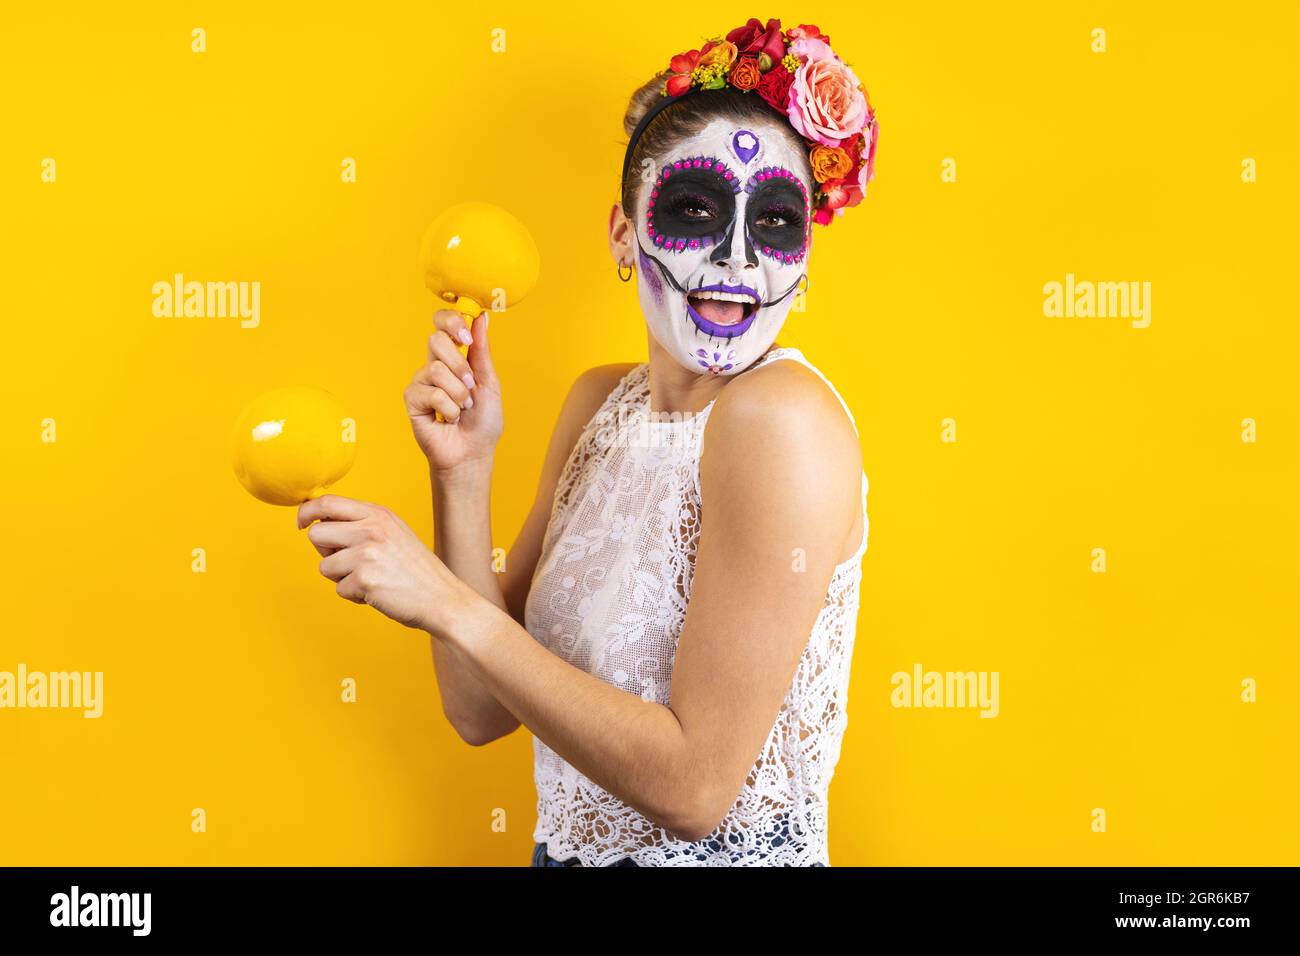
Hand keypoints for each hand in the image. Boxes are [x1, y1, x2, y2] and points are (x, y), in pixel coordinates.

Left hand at [298, 494, 470, 632]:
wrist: (442, 598)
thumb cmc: (415, 570)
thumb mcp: (393, 533)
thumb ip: (361, 523)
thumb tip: (317, 522)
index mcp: (378, 514)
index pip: (327, 502)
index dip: (307, 511)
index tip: (302, 523)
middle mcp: (372, 529)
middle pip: (317, 533)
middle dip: (324, 551)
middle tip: (347, 562)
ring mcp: (368, 553)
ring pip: (324, 565)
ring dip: (341, 577)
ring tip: (369, 579)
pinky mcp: (365, 579)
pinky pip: (339, 589)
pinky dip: (354, 595)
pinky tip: (377, 593)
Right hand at [405, 310, 502, 475]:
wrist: (473, 452)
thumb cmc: (483, 421)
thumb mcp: (489, 382)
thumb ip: (482, 350)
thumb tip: (482, 318)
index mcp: (454, 356)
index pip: (442, 323)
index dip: (451, 321)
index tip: (466, 336)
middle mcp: (434, 365)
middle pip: (436, 339)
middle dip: (460, 365)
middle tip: (471, 386)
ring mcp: (421, 381)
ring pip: (437, 369)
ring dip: (459, 394)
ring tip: (462, 409)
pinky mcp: (412, 399)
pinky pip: (431, 392)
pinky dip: (448, 408)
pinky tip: (448, 418)